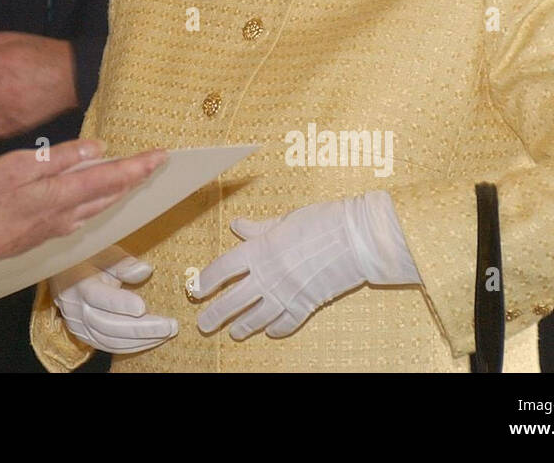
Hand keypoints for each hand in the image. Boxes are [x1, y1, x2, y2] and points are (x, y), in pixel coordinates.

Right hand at [0, 140, 164, 262]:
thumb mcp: (19, 166)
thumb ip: (61, 157)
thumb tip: (99, 149)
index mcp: (63, 193)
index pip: (112, 177)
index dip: (139, 166)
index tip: (161, 155)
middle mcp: (67, 214)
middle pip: (111, 194)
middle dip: (136, 177)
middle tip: (154, 163)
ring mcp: (57, 226)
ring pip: (100, 207)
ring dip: (120, 191)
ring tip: (134, 178)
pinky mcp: (45, 233)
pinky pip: (84, 216)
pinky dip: (99, 203)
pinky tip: (96, 201)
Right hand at [50, 246, 177, 353]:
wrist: (61, 276)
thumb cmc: (87, 260)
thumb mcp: (103, 253)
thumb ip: (123, 263)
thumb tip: (146, 270)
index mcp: (79, 284)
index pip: (99, 297)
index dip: (120, 304)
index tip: (142, 306)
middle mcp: (76, 309)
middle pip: (108, 325)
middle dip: (141, 328)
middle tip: (169, 326)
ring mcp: (78, 326)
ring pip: (109, 340)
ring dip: (140, 340)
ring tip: (165, 333)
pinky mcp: (83, 336)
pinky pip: (108, 345)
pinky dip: (130, 345)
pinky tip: (150, 340)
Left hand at [192, 198, 366, 340]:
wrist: (357, 238)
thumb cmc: (321, 221)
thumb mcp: (284, 220)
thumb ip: (258, 229)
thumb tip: (237, 226)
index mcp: (260, 250)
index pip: (224, 269)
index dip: (207, 281)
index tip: (196, 290)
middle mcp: (268, 275)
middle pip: (234, 300)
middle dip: (216, 314)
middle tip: (203, 324)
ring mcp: (287, 293)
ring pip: (258, 316)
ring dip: (243, 326)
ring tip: (233, 333)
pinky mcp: (307, 304)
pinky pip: (287, 322)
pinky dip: (277, 329)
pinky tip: (269, 332)